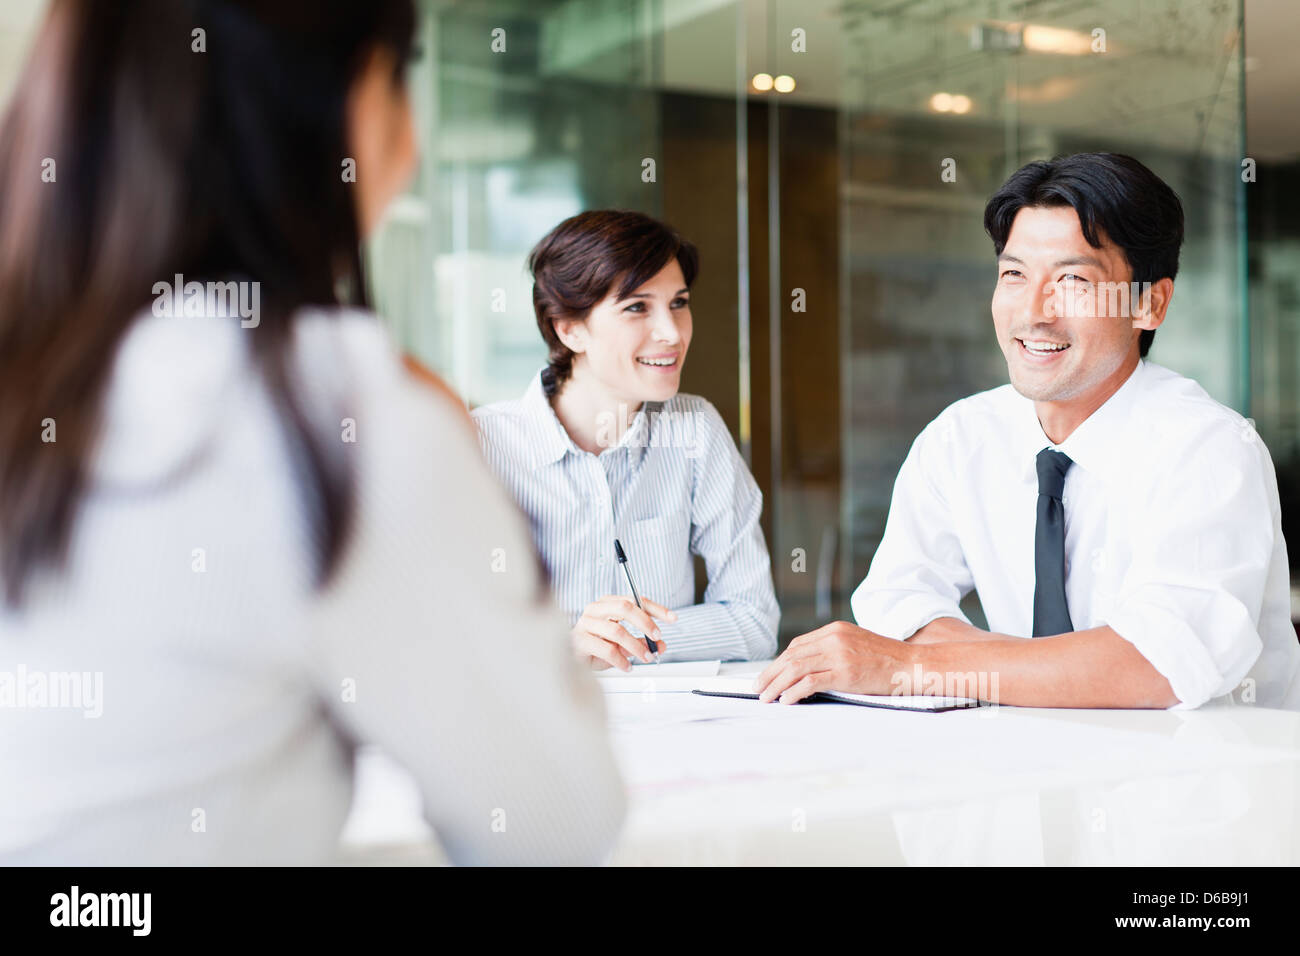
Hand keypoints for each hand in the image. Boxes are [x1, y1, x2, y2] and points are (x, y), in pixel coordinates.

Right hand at [571, 595, 676, 671]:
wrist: (569, 659)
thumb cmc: (597, 647)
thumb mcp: (624, 643)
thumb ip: (642, 641)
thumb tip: (661, 645)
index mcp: (608, 603)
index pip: (635, 599)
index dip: (656, 608)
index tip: (672, 618)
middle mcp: (596, 609)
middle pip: (625, 607)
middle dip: (645, 623)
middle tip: (657, 637)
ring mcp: (586, 624)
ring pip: (617, 630)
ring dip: (636, 646)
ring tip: (646, 657)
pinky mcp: (580, 641)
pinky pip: (605, 649)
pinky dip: (621, 660)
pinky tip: (628, 666)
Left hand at [753, 621, 916, 702]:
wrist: (913, 665)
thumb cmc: (887, 661)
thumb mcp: (856, 645)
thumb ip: (832, 650)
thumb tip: (806, 669)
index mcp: (834, 630)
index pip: (797, 645)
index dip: (779, 662)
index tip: (768, 675)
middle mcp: (833, 638)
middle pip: (791, 656)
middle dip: (770, 673)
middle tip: (757, 688)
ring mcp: (839, 654)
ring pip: (796, 668)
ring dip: (776, 684)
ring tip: (765, 697)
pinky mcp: (845, 672)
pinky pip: (810, 681)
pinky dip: (793, 691)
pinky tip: (785, 700)